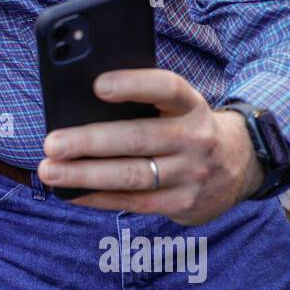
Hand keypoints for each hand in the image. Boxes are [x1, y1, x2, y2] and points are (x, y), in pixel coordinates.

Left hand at [38, 69, 263, 225]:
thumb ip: (144, 104)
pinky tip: (69, 192)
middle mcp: (195, 139)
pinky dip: (96, 197)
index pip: (166, 88)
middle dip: (89, 141)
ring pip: (132, 176)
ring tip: (50, 171)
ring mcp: (192, 175)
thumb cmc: (185, 126)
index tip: (98, 85)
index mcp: (191, 106)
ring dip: (84, 175)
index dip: (133, 85)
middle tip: (51, 143)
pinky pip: (133, 202)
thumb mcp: (178, 108)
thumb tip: (81, 107)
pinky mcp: (183, 204)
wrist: (240, 164)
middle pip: (138, 139)